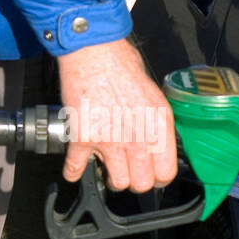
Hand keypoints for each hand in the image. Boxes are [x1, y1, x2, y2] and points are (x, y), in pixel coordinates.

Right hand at [57, 37, 176, 192]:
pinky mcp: (84, 139)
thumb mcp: (155, 98)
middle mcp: (138, 140)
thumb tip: (157, 147)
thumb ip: (157, 126)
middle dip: (134, 180)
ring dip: (109, 177)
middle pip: (141, 184)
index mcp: (159, 129)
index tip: (151, 174)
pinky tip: (75, 169)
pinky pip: (76, 169)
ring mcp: (110, 142)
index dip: (158, 177)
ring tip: (106, 166)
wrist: (95, 54)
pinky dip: (73, 172)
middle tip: (128, 170)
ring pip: (116, 182)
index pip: (166, 174)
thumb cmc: (124, 69)